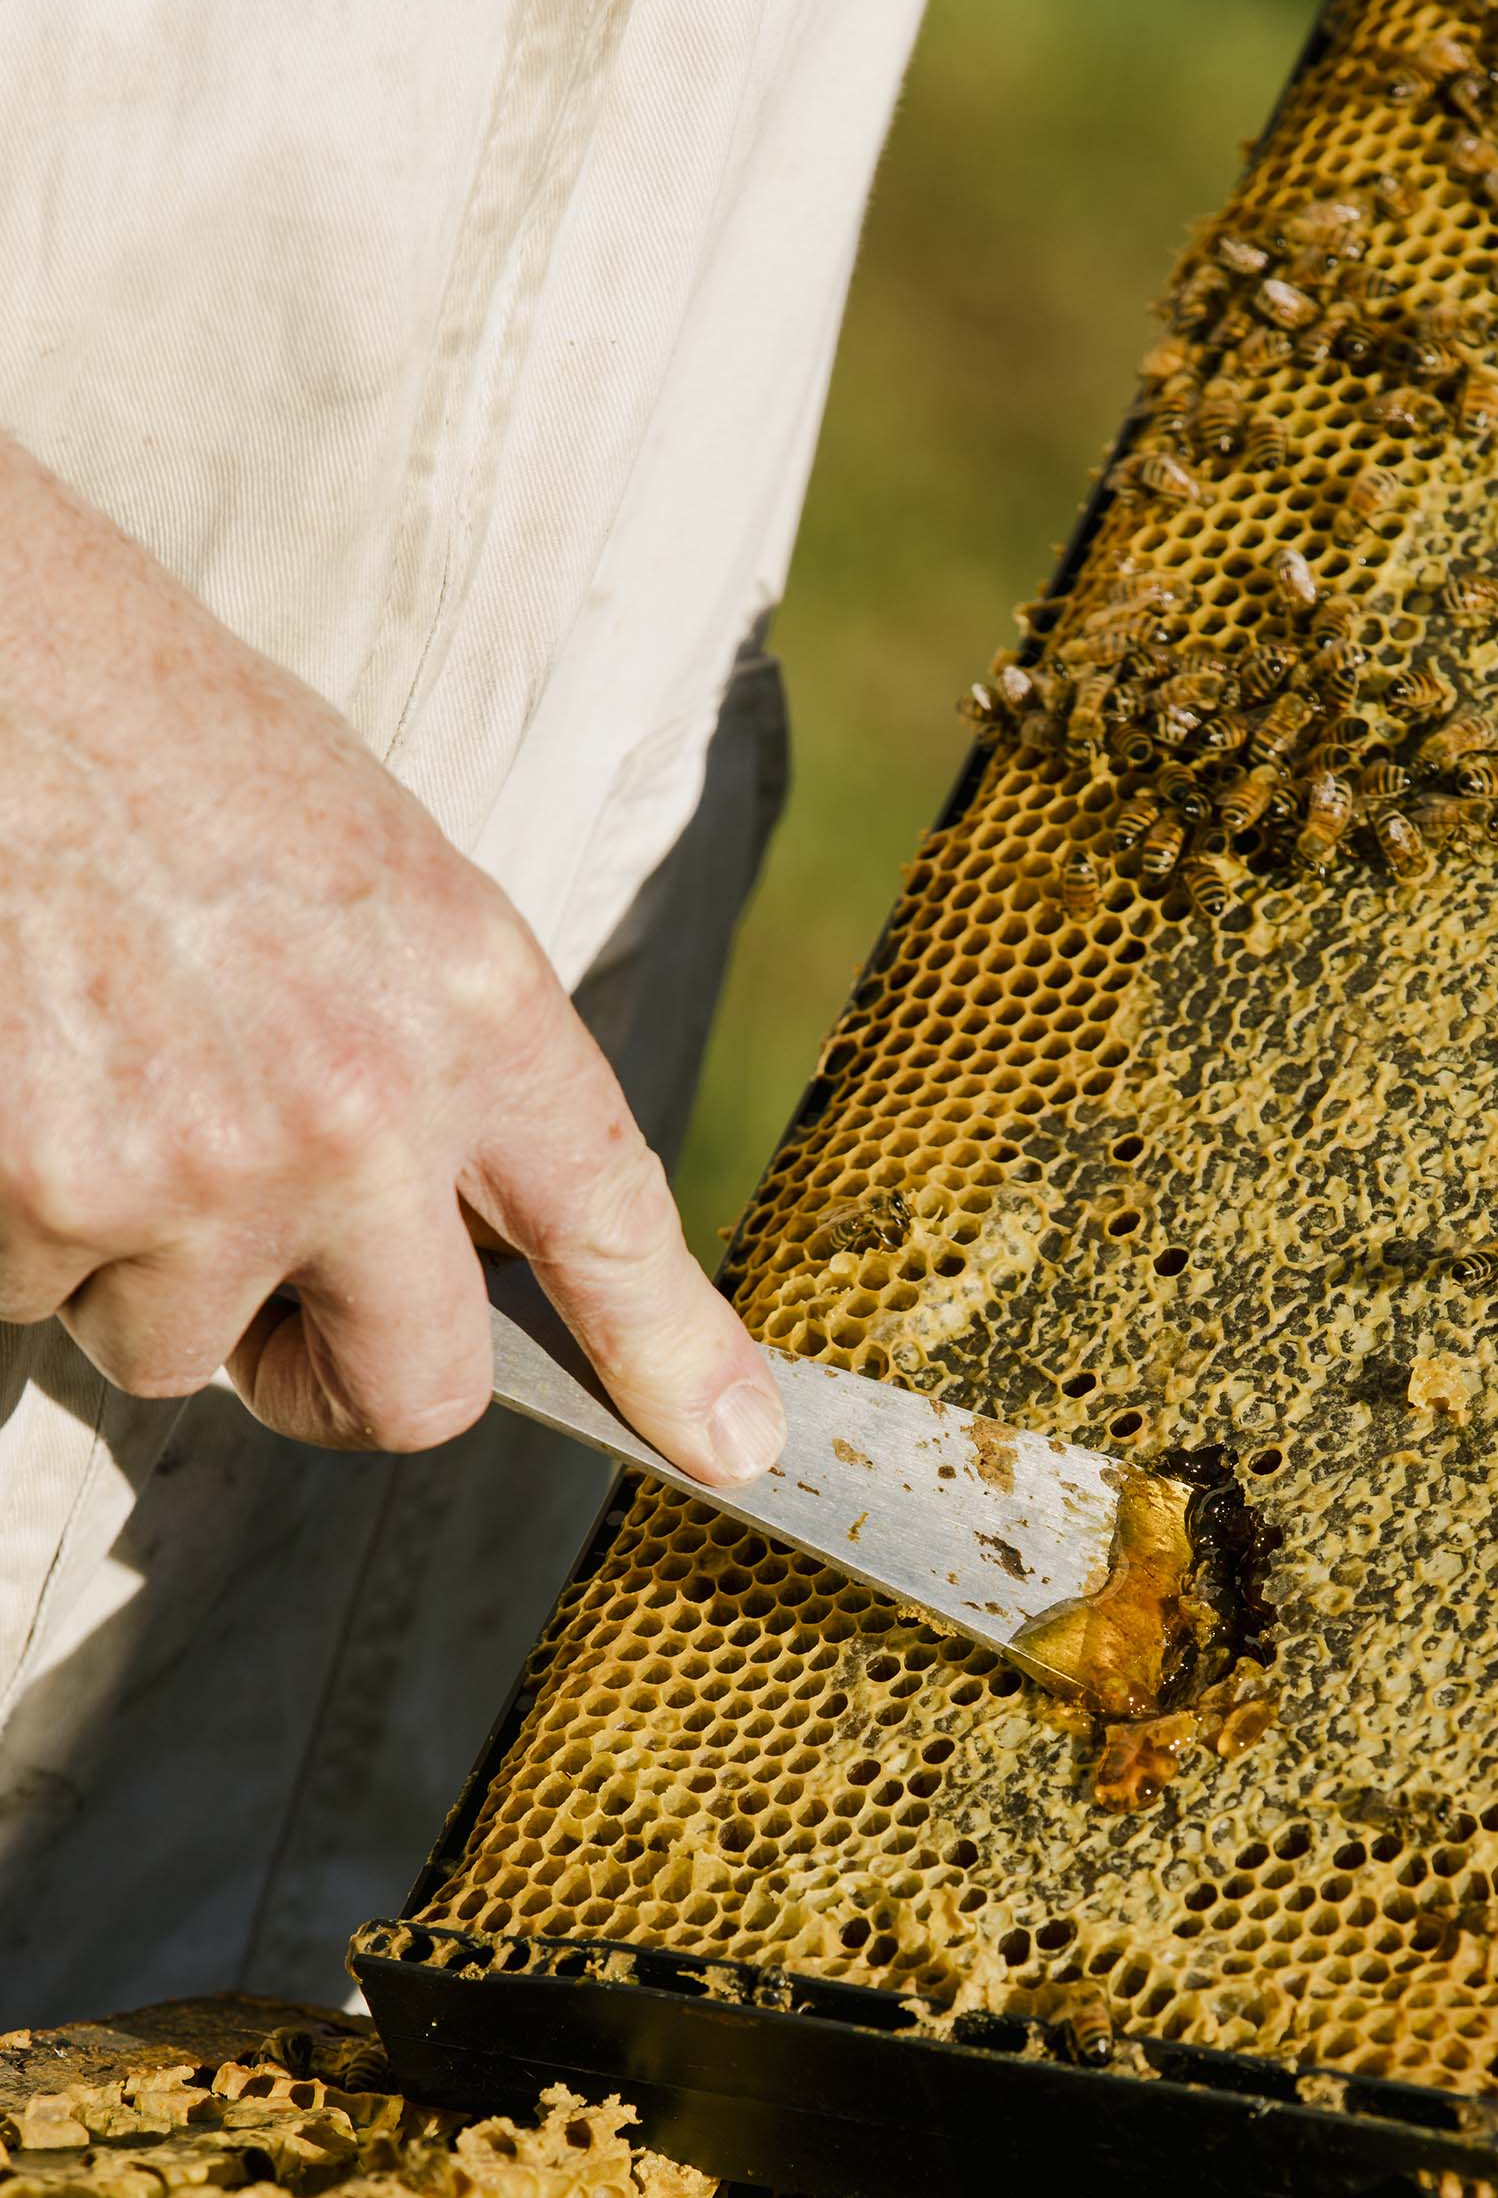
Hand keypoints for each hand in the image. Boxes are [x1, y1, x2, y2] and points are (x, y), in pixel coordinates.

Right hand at [0, 437, 783, 1481]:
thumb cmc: (172, 755)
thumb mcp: (383, 884)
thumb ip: (452, 1068)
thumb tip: (478, 1247)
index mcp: (477, 1007)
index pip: (613, 1227)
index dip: (673, 1356)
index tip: (727, 1442)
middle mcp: (366, 1110)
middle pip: (414, 1391)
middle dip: (334, 1378)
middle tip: (279, 1319)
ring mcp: (208, 1167)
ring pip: (177, 1348)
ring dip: (134, 1268)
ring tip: (103, 1086)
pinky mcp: (53, 1192)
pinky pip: (39, 1295)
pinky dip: (20, 1221)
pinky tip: (25, 1073)